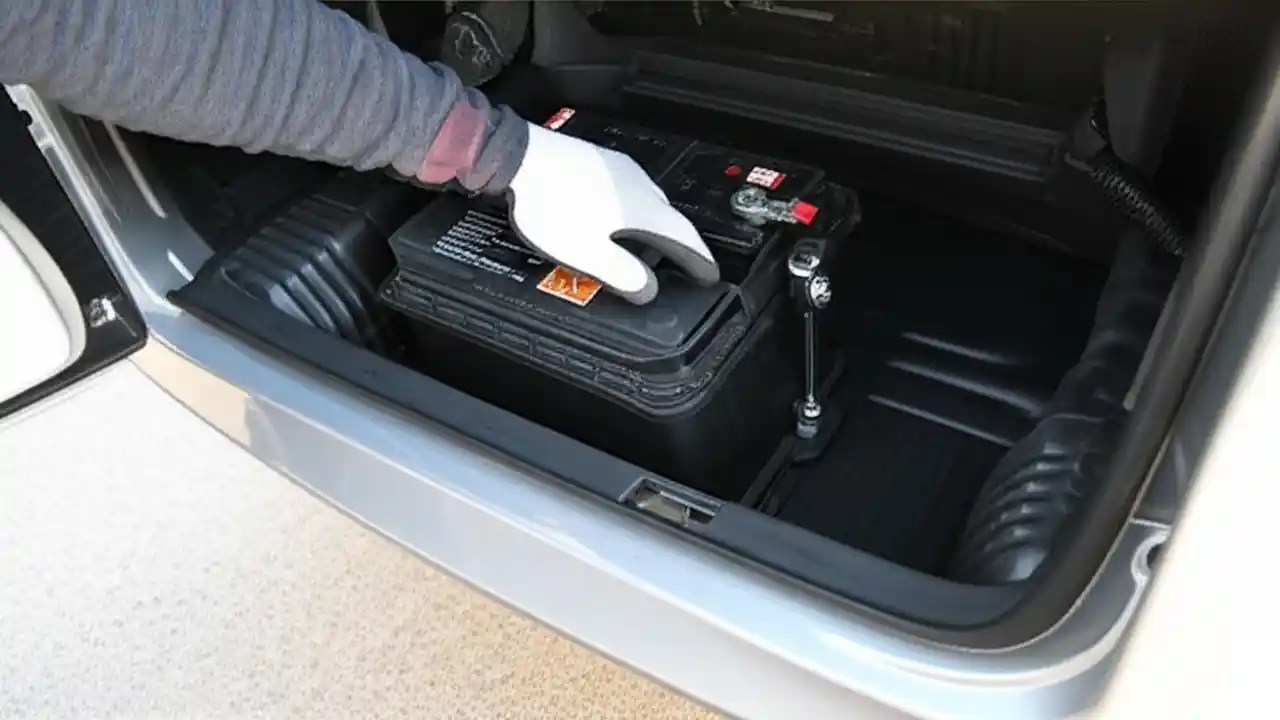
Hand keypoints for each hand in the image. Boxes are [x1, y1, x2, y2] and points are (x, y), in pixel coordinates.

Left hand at [506, 124, 718, 303]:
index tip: (710, 275)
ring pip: (648, 202)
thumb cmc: (553, 204)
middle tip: (683, 262)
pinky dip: (632, 209)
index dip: (699, 260)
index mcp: (644, 209)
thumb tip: (649, 290)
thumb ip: (623, 275)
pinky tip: (614, 215)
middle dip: (679, 243)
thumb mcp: (588, 253)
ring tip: (647, 243)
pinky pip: (628, 189)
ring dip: (654, 225)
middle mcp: (639, 185)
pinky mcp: (598, 160)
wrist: (520, 157)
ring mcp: (619, 169)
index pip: (685, 238)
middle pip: (670, 218)